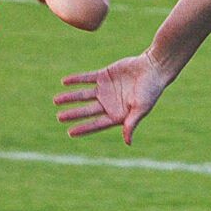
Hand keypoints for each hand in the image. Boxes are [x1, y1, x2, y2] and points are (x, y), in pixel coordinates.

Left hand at [56, 51, 172, 144]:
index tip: (70, 132)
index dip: (84, 128)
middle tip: (59, 117)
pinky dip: (76, 80)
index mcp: (117, 115)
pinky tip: (64, 81)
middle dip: (73, 113)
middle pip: (87, 110)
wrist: (154, 68)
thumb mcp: (141, 109)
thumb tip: (128, 143)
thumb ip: (131, 124)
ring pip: (84, 95)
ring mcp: (106, 90)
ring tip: (56, 100)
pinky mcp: (104, 76)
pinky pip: (87, 78)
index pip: (97, 124)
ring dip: (71, 97)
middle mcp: (109, 104)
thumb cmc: (151, 90)